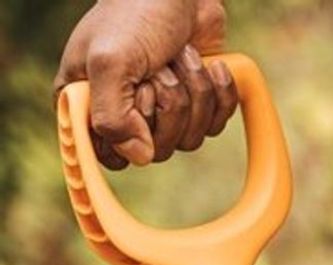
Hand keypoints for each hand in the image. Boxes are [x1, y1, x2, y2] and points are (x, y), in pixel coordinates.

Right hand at [54, 0, 236, 168]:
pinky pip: (215, 125)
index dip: (130, 133)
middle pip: (158, 150)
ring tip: (182, 57)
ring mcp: (162, 111)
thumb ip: (112, 116)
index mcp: (89, 103)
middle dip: (168, 103)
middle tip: (160, 67)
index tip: (137, 97)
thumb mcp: (111, 61)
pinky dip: (219, 93)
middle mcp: (125, 113)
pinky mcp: (196, 105)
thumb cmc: (135, 13)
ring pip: (190, 139)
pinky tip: (211, 65)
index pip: (110, 155)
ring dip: (194, 93)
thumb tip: (139, 158)